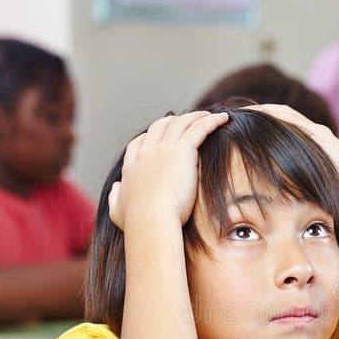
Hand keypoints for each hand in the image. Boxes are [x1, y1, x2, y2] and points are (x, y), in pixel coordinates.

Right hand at [108, 111, 227, 230]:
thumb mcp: (117, 210)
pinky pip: (199, 128)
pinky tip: (223, 119)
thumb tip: (117, 188)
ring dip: (196, 117)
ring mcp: (163, 149)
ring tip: (209, 117)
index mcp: (132, 165)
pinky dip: (211, 121)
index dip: (151, 136)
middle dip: (174, 120)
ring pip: (181, 122)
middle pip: (160, 126)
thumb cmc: (137, 222)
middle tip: (188, 122)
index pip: (140, 142)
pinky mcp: (182, 151)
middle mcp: (146, 152)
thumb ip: (115, 197)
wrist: (151, 220)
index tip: (162, 136)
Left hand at [245, 103, 338, 215]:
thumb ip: (294, 191)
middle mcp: (312, 136)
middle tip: (232, 116)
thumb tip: (272, 208)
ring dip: (260, 111)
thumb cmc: (338, 201)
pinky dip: (272, 113)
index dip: (258, 129)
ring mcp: (316, 133)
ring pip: (283, 114)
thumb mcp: (308, 193)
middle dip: (255, 116)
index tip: (237, 131)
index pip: (279, 132)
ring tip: (238, 111)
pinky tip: (255, 113)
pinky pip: (291, 118)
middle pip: (279, 119)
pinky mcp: (319, 134)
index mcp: (309, 148)